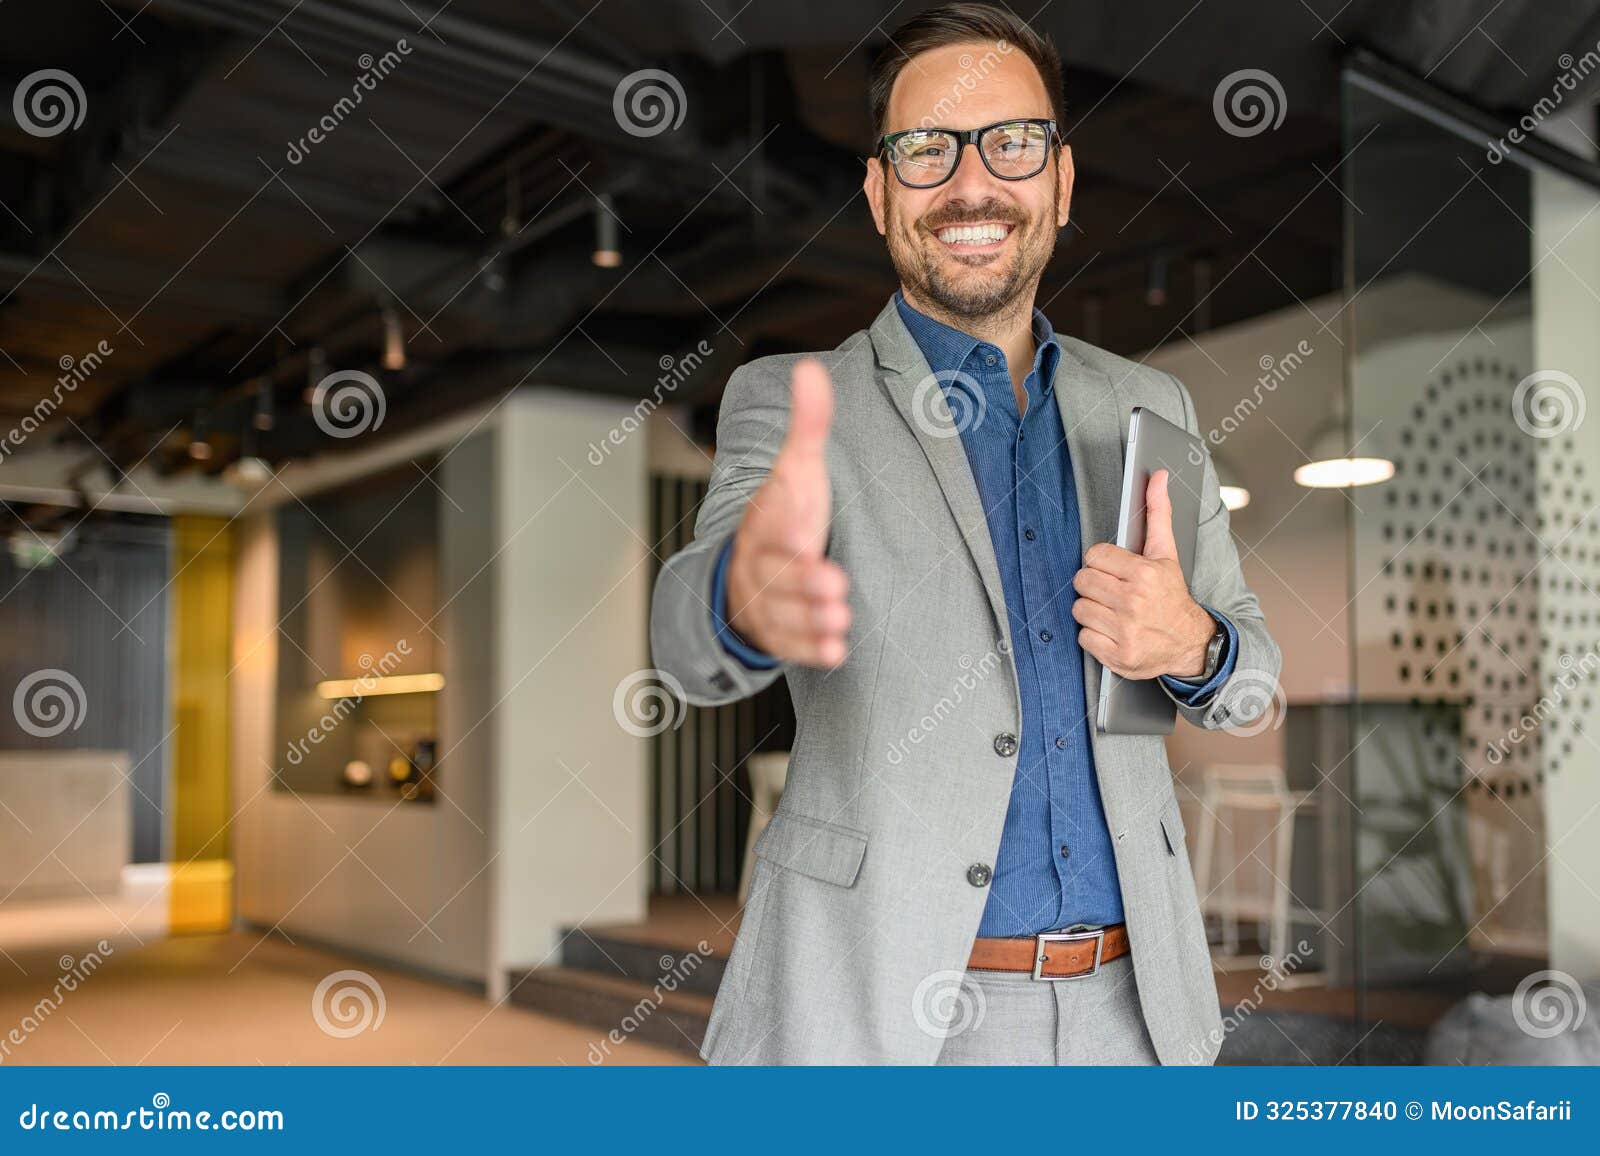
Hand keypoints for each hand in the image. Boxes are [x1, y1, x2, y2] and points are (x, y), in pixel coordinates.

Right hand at [726, 359, 850, 666]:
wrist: (745, 570)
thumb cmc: (784, 515)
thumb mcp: (798, 469)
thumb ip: (809, 425)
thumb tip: (810, 368)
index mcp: (766, 520)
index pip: (772, 524)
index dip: (786, 531)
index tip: (805, 534)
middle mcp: (762, 562)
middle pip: (778, 575)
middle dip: (804, 582)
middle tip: (835, 587)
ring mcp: (767, 600)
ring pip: (783, 613)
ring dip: (811, 619)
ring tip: (840, 618)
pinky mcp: (778, 631)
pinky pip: (790, 645)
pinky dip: (811, 650)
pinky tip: (837, 652)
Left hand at [1071, 469, 1213, 678]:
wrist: (1190, 643)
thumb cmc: (1172, 596)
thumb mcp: (1167, 554)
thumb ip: (1158, 514)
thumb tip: (1157, 476)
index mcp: (1144, 574)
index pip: (1093, 556)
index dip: (1101, 562)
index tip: (1115, 571)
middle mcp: (1133, 602)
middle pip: (1082, 581)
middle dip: (1095, 585)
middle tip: (1113, 591)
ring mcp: (1125, 631)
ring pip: (1079, 608)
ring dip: (1092, 610)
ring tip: (1113, 611)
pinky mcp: (1117, 655)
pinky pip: (1083, 636)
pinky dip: (1094, 635)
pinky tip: (1112, 630)